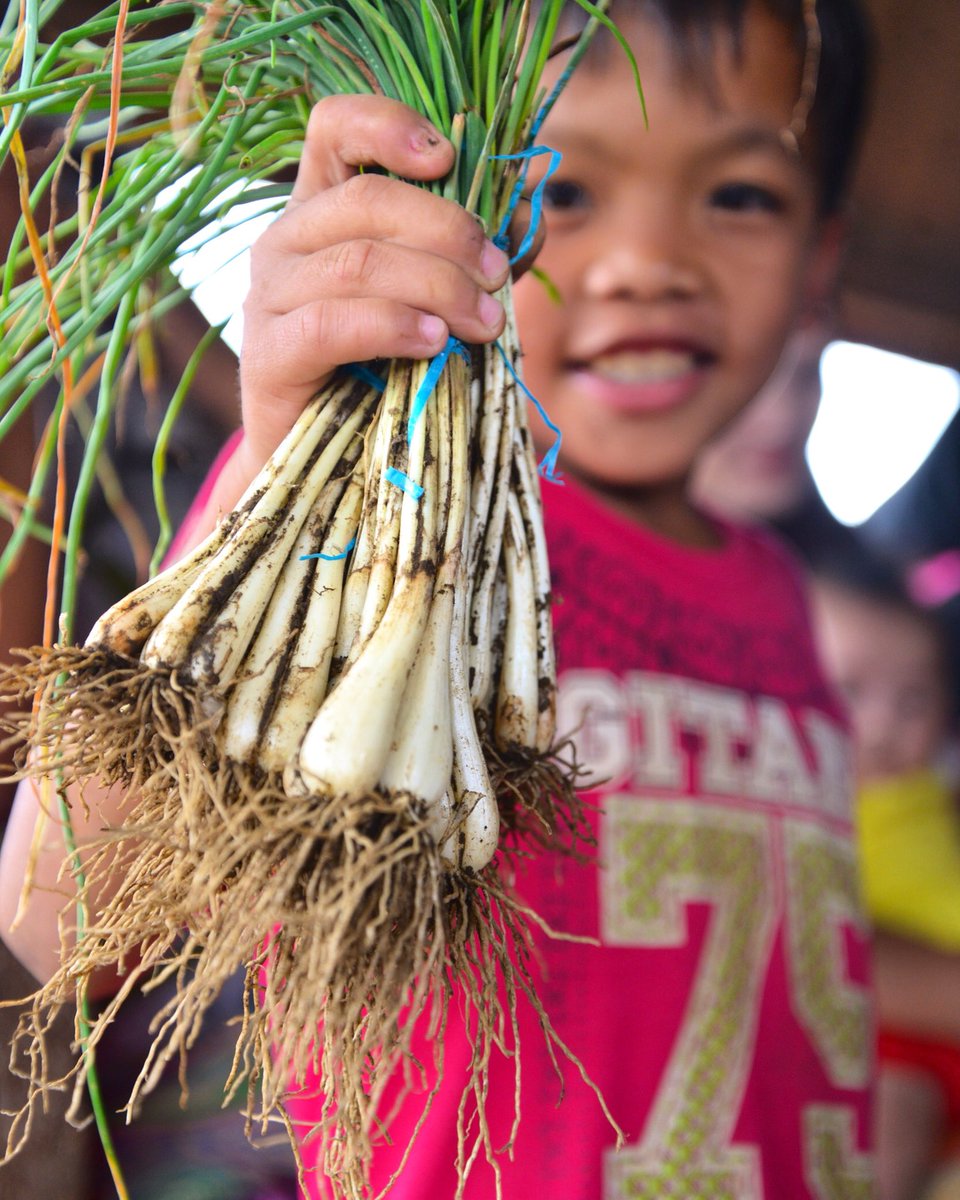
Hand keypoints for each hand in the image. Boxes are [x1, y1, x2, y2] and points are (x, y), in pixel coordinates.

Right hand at [238, 94, 512, 472]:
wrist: (326, 462)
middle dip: (447, 233)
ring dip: (437, 287)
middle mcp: (285, 240)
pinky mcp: (268, 353)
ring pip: (358, 262)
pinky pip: (333, 322)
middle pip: (366, 199)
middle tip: (496, 278)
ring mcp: (268, 295)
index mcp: (321, 210)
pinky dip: (393, 326)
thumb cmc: (382, 372)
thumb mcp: (434, 303)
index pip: (335, 129)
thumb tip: (531, 216)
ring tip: (482, 323)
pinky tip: (433, 345)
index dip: (388, 125)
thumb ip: (474, 259)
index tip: (449, 157)